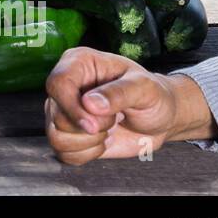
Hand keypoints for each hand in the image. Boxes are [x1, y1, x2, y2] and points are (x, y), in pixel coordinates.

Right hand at [45, 47, 216, 163]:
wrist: (161, 119)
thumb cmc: (154, 96)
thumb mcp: (145, 89)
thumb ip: (118, 93)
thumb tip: (89, 103)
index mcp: (78, 63)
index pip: (57, 84)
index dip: (72, 108)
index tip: (94, 124)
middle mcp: (66, 86)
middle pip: (56, 115)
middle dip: (91, 128)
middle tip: (114, 119)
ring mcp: (65, 111)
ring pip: (56, 137)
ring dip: (89, 142)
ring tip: (108, 130)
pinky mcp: (68, 134)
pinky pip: (63, 153)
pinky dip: (87, 154)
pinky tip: (103, 142)